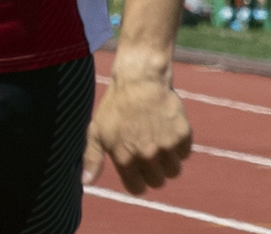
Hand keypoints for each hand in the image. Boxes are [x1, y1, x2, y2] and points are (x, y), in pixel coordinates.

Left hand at [82, 74, 192, 194]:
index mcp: (124, 158)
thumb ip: (91, 158)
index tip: (137, 169)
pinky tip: (167, 130)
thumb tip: (85, 182)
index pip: (137, 189)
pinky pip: (185, 153)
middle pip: (158, 182)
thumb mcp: (96, 131)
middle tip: (148, 152)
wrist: (140, 79)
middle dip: (153, 171)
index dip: (137, 180)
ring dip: (168, 161)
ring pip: (174, 171)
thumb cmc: (115, 105)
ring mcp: (166, 146)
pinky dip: (179, 145)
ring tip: (158, 142)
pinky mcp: (182, 134)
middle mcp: (146, 156)